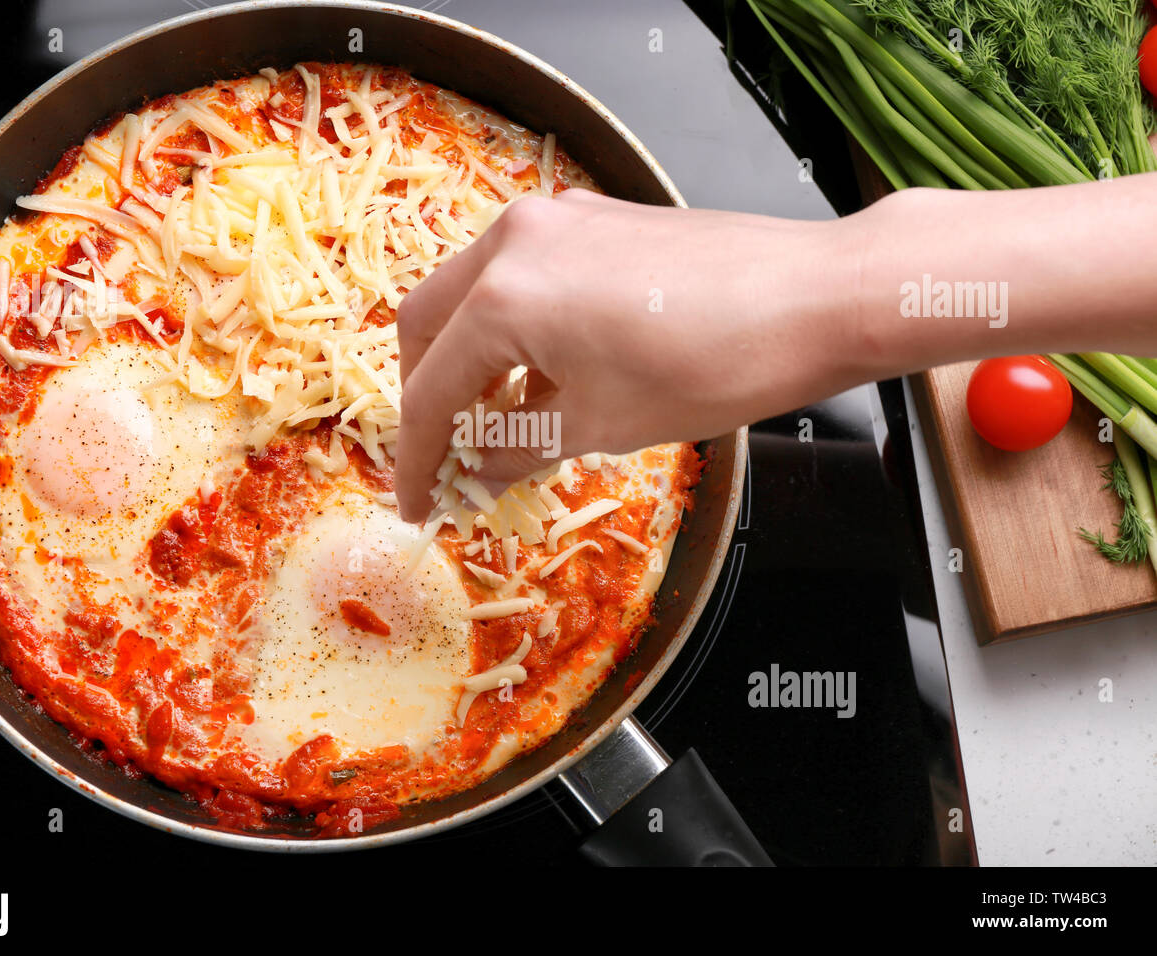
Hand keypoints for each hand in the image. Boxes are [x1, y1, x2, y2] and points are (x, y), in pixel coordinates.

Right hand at [394, 189, 861, 521]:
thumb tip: (476, 467)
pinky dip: (514, 332)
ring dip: (471, 364)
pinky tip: (543, 382)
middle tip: (444, 460)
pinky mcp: (593, 217)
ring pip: (473, 297)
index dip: (418, 458)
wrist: (816, 297)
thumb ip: (518, 445)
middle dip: (428, 398)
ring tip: (498, 431)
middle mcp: (515, 240)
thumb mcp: (603, 422)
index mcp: (505, 294)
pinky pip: (522, 277)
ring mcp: (555, 218)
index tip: (417, 504)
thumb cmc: (715, 364)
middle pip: (429, 326)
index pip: (431, 390)